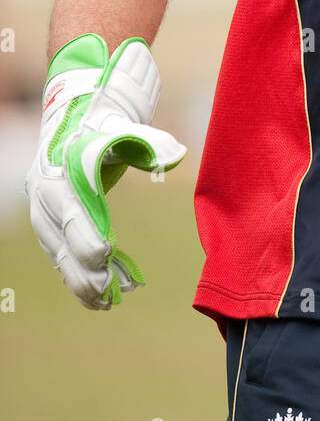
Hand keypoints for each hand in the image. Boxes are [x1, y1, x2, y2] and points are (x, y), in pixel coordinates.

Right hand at [25, 33, 186, 308]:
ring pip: (56, 252)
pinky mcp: (50, 224)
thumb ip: (148, 141)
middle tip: (106, 290)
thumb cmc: (104, 124)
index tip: (104, 252)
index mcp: (60, 168)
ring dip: (78, 280)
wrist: (76, 118)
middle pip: (57, 236)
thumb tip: (175, 156)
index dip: (84, 230)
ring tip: (104, 302)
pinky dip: (77, 278)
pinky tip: (98, 300)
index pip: (68, 204)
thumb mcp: (125, 128)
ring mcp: (43, 211)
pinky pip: (60, 256)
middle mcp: (45, 191)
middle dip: (80, 266)